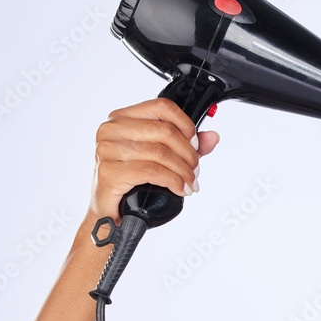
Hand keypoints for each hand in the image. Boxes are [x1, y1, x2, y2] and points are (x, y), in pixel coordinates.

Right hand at [89, 97, 220, 221]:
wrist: (110, 213)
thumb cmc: (131, 183)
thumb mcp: (159, 159)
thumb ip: (185, 145)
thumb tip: (212, 137)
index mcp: (122, 119)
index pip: (162, 106)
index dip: (186, 124)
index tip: (196, 144)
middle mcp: (111, 130)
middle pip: (165, 131)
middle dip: (188, 154)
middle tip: (195, 171)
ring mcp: (108, 149)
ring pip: (161, 153)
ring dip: (184, 171)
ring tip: (191, 183)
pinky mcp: (109, 171)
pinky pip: (152, 171)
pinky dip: (173, 181)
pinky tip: (180, 189)